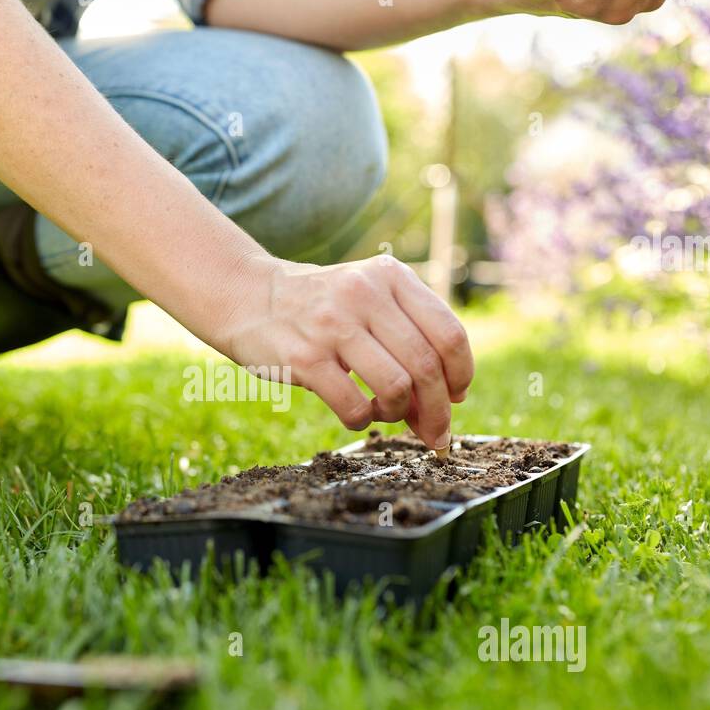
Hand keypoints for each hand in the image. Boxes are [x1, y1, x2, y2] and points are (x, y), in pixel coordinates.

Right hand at [217, 253, 473, 449]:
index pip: (448, 333)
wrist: (248, 297)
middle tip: (435, 433)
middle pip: (426, 366)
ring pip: (395, 388)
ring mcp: (332, 325)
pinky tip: (356, 414)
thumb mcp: (368, 297)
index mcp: (390, 276)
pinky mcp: (304, 358)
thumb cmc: (320, 307)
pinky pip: (353, 406)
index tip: (456, 398)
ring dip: (399, 414)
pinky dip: (363, 420)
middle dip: (437, 410)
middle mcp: (364, 294)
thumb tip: (446, 403)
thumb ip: (408, 335)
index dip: (461, 375)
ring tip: (386, 413)